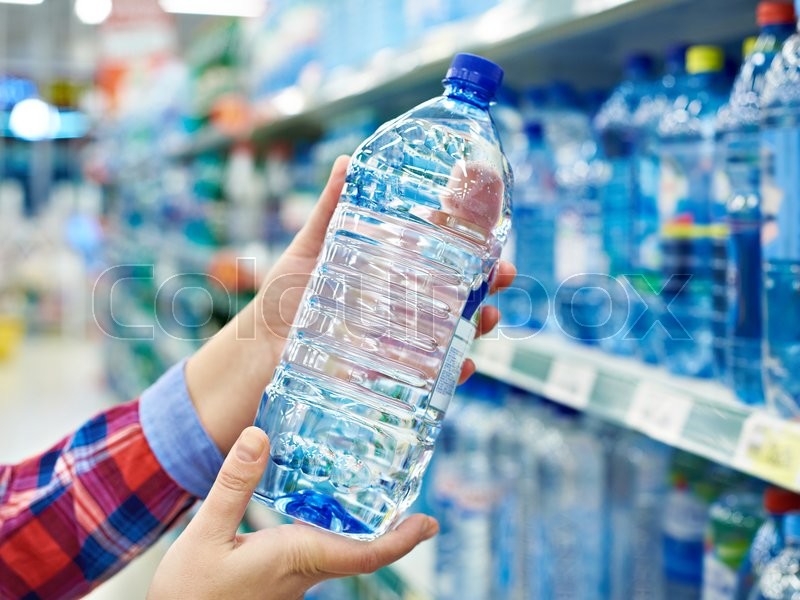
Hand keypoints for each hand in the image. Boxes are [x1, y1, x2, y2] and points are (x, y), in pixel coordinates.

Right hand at [148, 427, 437, 599]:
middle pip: (361, 549)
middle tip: (411, 499)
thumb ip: (234, 485)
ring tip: (371, 489)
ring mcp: (293, 577)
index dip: (402, 539)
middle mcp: (303, 570)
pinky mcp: (279, 577)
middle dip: (391, 527)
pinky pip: (319, 551)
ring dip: (362, 526)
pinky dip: (333, 528)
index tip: (430, 523)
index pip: (365, 555)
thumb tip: (260, 435)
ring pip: (341, 550)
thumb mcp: (206, 532)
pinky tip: (320, 505)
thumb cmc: (189, 592)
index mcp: (297, 558)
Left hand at [186, 156, 516, 452]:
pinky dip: (450, 372)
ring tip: (486, 320)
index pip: (439, 255)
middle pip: (456, 294)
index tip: (492, 233)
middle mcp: (400, 307)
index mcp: (387, 273)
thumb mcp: (307, 250)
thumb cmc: (281, 299)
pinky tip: (461, 367)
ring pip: (452, 332)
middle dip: (488, 285)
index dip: (469, 245)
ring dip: (477, 326)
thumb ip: (329, 210)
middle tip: (504, 276)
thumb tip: (348, 160)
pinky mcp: (390, 376)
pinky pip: (429, 376)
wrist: (257, 355)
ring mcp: (398, 343)